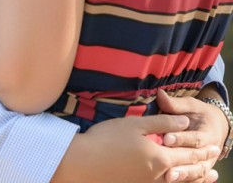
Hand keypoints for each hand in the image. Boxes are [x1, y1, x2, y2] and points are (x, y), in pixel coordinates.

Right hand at [53, 113, 218, 182]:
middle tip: (214, 160)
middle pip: (186, 169)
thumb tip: (185, 122)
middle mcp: (159, 174)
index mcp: (160, 157)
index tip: (215, 147)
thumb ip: (162, 123)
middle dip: (202, 164)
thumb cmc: (107, 140)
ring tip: (206, 176)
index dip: (202, 149)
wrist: (83, 163)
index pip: (187, 152)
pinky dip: (176, 182)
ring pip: (177, 181)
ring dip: (194, 177)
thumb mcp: (135, 125)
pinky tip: (174, 179)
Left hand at [157, 90, 223, 179]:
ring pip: (196, 172)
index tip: (166, 138)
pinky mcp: (200, 169)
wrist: (214, 126)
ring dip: (184, 176)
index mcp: (207, 134)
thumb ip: (175, 104)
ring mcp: (206, 163)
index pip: (194, 138)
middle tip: (165, 164)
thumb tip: (160, 94)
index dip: (181, 138)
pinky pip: (195, 179)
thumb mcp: (190, 106)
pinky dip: (187, 182)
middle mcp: (209, 151)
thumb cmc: (198, 114)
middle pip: (196, 160)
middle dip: (181, 162)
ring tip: (169, 178)